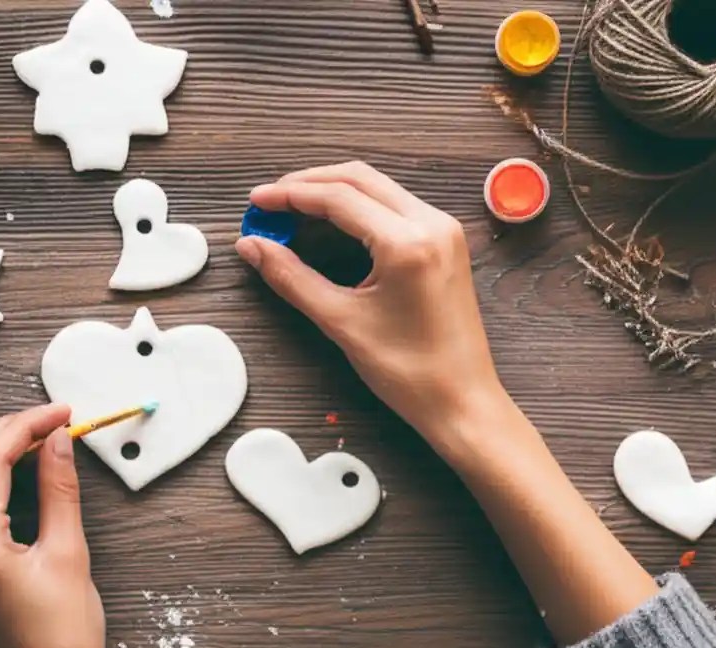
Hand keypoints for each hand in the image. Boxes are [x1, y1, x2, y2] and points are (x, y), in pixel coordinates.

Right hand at [235, 162, 505, 459]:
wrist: (462, 401)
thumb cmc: (410, 372)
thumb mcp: (341, 322)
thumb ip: (292, 277)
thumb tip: (253, 246)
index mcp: (408, 243)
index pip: (338, 197)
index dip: (290, 195)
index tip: (257, 202)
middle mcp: (431, 224)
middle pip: (359, 178)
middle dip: (309, 184)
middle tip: (270, 201)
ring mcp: (443, 231)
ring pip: (377, 187)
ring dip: (333, 191)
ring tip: (292, 209)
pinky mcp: (445, 242)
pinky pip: (394, 205)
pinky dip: (357, 205)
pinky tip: (330, 222)